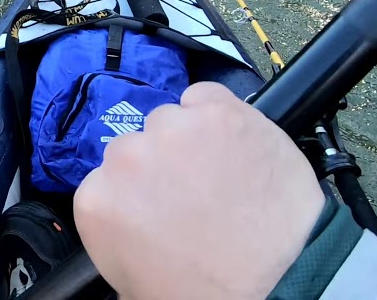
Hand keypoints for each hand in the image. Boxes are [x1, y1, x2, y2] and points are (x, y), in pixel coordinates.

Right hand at [74, 82, 323, 299]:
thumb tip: (127, 217)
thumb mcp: (131, 278)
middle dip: (162, 166)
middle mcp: (128, 159)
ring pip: (172, 120)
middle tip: (195, 194)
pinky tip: (233, 147)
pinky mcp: (219, 114)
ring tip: (221, 175)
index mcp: (98, 201)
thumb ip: (115, 233)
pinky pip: (205, 96)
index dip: (139, 191)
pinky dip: (217, 115)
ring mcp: (174, 132)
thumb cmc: (209, 291)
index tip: (160, 204)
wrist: (278, 285)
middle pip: (137, 145)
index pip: (107, 177)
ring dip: (191, 142)